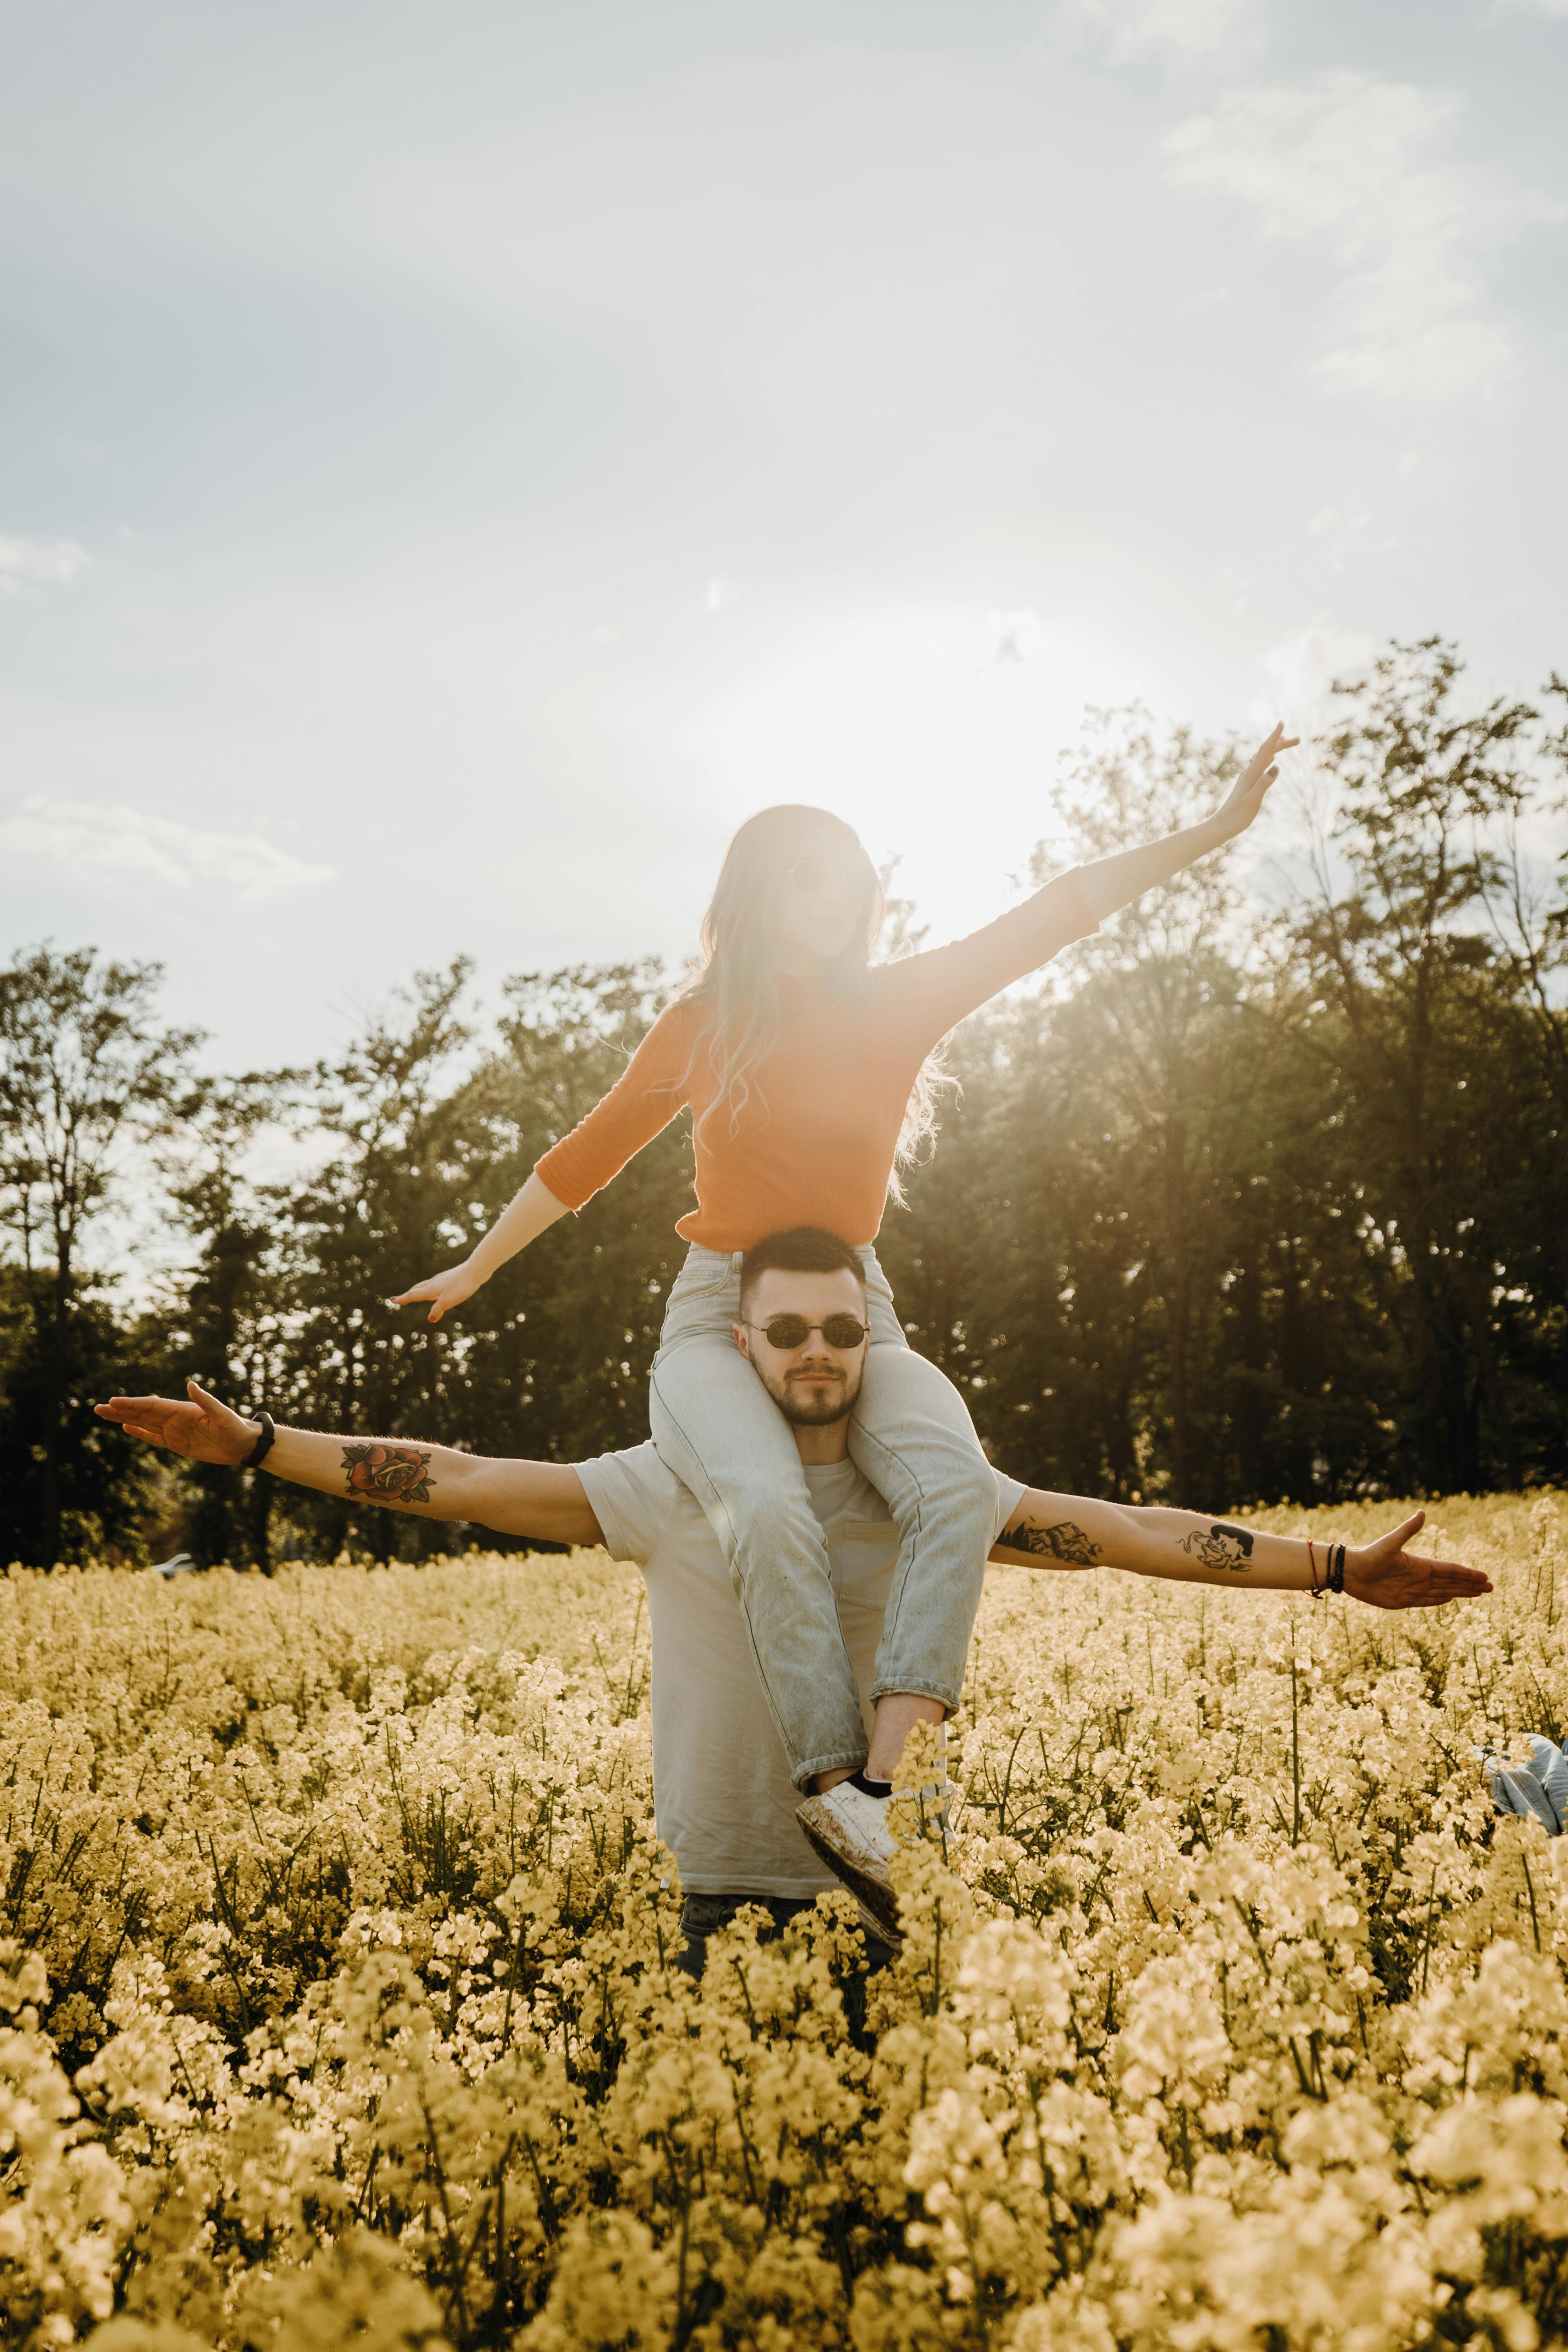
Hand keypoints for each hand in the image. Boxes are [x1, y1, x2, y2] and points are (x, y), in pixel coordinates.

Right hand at [95, 1378, 258, 1465]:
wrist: (245, 1445)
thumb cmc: (237, 1429)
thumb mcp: (223, 1416)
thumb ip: (206, 1401)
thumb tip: (191, 1384)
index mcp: (183, 1410)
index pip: (152, 1405)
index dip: (132, 1404)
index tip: (113, 1401)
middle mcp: (175, 1418)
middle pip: (142, 1413)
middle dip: (120, 1410)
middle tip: (97, 1407)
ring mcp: (174, 1431)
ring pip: (143, 1423)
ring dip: (124, 1418)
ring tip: (104, 1414)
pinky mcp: (177, 1444)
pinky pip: (153, 1437)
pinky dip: (139, 1433)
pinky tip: (126, 1427)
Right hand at [388, 1261, 484, 1325]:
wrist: (476, 1270)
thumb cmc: (462, 1286)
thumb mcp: (448, 1301)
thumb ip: (438, 1310)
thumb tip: (430, 1319)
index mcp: (432, 1289)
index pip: (413, 1295)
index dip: (402, 1299)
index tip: (392, 1300)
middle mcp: (435, 1283)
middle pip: (417, 1289)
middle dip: (408, 1295)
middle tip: (400, 1299)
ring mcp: (443, 1279)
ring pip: (426, 1285)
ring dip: (418, 1290)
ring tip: (415, 1293)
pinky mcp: (451, 1277)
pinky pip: (436, 1284)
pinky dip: (429, 1287)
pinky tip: (437, 1287)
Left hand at [1207, 723, 1298, 843]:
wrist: (1222, 825)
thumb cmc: (1238, 816)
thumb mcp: (1253, 801)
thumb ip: (1264, 783)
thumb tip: (1276, 766)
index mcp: (1251, 775)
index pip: (1265, 750)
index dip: (1274, 737)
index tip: (1282, 723)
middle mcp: (1249, 773)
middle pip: (1266, 752)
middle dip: (1281, 742)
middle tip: (1298, 739)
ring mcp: (1248, 778)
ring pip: (1263, 757)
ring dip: (1275, 748)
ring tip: (1286, 743)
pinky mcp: (1248, 784)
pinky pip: (1259, 766)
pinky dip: (1268, 759)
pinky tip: (1271, 759)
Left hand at [1344, 1511, 1491, 1610]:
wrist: (1350, 1572)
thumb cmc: (1369, 1556)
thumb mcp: (1390, 1542)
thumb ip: (1408, 1530)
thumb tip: (1422, 1512)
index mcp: (1421, 1564)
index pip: (1451, 1570)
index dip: (1468, 1574)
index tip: (1485, 1577)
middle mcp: (1420, 1577)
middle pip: (1452, 1582)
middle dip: (1471, 1585)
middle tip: (1490, 1587)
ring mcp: (1413, 1589)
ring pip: (1443, 1592)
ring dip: (1461, 1593)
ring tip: (1478, 1593)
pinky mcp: (1404, 1601)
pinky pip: (1427, 1601)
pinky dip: (1440, 1601)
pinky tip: (1451, 1599)